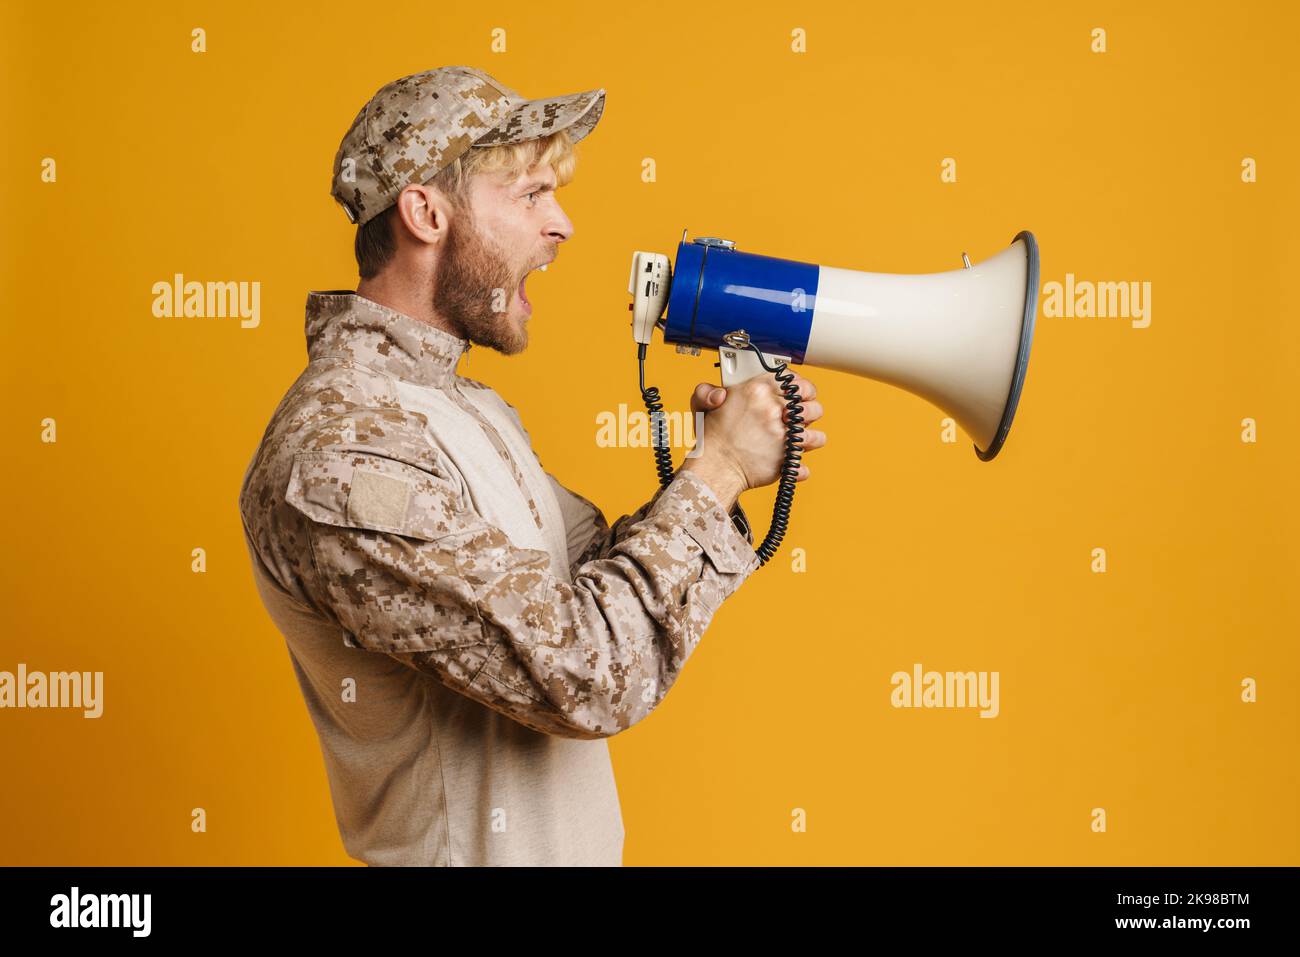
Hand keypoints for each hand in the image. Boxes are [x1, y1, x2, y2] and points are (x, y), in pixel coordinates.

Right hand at [682, 373, 826, 501]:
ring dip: (809, 435)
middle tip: (797, 415)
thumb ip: (709, 391)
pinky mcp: (787, 457)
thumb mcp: (704, 405)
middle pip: (811, 401)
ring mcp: (784, 434)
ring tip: (797, 438)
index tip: (794, 393)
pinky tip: (791, 460)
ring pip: (815, 431)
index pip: (792, 378)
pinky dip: (800, 465)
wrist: (714, 467)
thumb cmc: (711, 439)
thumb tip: (721, 393)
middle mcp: (774, 409)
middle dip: (808, 408)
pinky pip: (806, 461)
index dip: (798, 386)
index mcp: (757, 389)